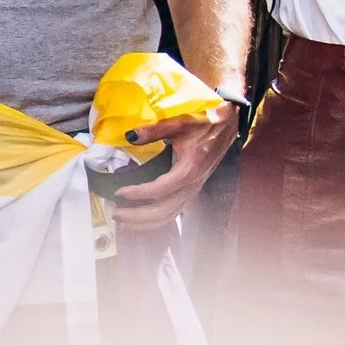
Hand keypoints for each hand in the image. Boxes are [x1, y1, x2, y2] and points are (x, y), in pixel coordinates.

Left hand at [97, 108, 234, 224]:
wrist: (227, 126)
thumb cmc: (206, 123)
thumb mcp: (179, 122)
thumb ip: (153, 130)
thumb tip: (130, 136)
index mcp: (189, 170)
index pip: (160, 190)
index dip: (138, 193)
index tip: (121, 192)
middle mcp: (192, 185)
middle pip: (163, 211)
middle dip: (138, 216)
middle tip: (117, 213)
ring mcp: (193, 190)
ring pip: (169, 216)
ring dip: (146, 222)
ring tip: (125, 222)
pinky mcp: (192, 191)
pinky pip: (174, 212)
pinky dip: (157, 219)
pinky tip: (143, 218)